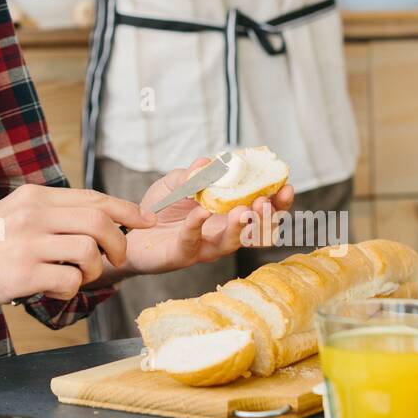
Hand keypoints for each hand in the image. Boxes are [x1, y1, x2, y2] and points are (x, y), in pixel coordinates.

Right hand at [0, 183, 155, 312]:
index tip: (145, 222)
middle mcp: (32, 214)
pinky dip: (71, 291)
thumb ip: (46, 215)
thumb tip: (92, 223)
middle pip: (99, 220)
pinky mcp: (22, 274)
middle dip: (119, 243)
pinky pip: (69, 281)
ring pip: (89, 251)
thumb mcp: (10, 215)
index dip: (126, 210)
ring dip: (93, 271)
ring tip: (76, 278)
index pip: (93, 197)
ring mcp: (27, 243)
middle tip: (116, 259)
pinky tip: (55, 292)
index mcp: (32, 196)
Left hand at [123, 158, 294, 274]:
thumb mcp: (176, 183)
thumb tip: (209, 162)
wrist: (131, 229)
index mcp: (228, 214)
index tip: (287, 186)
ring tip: (243, 210)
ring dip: (240, 227)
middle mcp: (222, 233)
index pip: (261, 210)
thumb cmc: (160, 208)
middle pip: (256, 231)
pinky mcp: (183, 254)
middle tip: (266, 201)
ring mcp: (205, 246)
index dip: (278, 201)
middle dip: (266, 217)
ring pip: (231, 242)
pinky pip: (193, 242)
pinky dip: (197, 226)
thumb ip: (193, 175)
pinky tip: (201, 212)